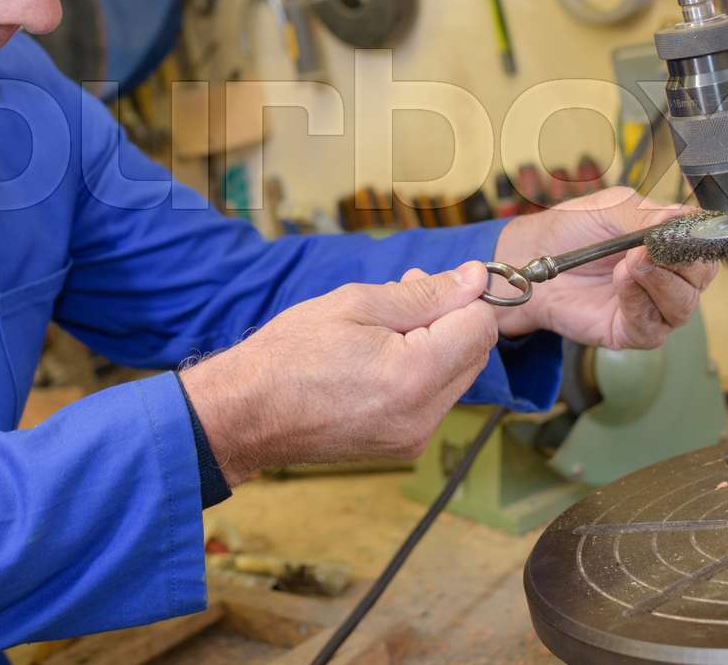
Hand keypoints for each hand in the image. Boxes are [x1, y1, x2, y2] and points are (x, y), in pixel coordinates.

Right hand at [180, 263, 497, 485]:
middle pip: (475, 353)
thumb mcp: (355, 304)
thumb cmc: (290, 353)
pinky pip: (434, 400)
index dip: (460, 297)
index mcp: (414, 376)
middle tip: (399, 297)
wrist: (246, 413)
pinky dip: (419, 374)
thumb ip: (424, 293)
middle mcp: (423, 415)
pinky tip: (378, 360)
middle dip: (448, 320)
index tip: (423, 283)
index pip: (481, 326)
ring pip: (457, 376)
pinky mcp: (403, 447)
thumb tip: (475, 279)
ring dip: (434, 346)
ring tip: (381, 330)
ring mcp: (414, 438)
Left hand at [489, 187, 717, 350]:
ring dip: (659, 281)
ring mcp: (654, 306)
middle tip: (650, 247)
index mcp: (672, 242)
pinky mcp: (632, 331)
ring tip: (630, 263)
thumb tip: (683, 218)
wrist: (532, 256)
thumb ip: (646, 215)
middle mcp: (671, 276)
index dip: (700, 238)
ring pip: (683, 305)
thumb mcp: (610, 209)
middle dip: (681, 261)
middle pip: (701, 276)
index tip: (681, 230)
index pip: (707, 244)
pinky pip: (652, 326)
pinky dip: (639, 302)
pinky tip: (622, 282)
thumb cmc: (573, 230)